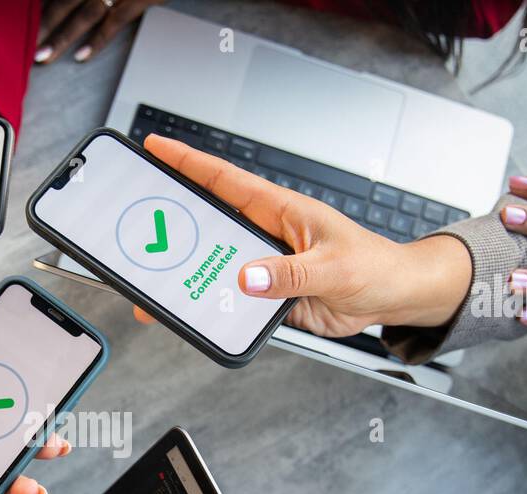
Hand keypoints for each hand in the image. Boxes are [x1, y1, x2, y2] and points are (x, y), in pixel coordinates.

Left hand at [35, 0, 163, 63]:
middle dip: (44, 23)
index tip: (23, 24)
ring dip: (62, 36)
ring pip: (84, 13)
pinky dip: (97, 40)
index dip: (40, 6)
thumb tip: (57, 5)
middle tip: (27, 45)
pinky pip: (114, 22)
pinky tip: (82, 56)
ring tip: (45, 56)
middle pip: (65, 0)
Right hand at [129, 134, 471, 336]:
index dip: (188, 163)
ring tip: (153, 287)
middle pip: (207, 224)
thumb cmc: (374, 267)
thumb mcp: (333, 268)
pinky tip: (190, 314)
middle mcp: (264, 234)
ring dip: (186, 275)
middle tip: (135, 225)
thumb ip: (289, 275)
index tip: (155, 148)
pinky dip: (209, 306)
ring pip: (213, 266)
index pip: (225, 180)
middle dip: (170, 223)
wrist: (391, 297)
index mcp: (280, 210)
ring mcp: (262, 265)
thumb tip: (246, 277)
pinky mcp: (266, 296)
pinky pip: (229, 300)